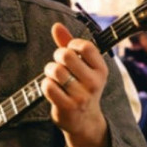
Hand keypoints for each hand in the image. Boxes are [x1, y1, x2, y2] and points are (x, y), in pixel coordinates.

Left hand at [42, 22, 108, 146]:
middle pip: (66, 55)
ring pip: (56, 70)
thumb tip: (56, 25)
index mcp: (101, 69)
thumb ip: (69, 44)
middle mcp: (94, 82)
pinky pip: (48, 86)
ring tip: (53, 76)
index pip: (85, 46)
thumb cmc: (81, 86)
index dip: (72, 44)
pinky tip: (51, 88)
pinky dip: (45, 84)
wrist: (84, 121)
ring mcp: (81, 96)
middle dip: (57, 56)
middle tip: (58, 64)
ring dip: (49, 70)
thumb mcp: (82, 66)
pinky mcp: (67, 107)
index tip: (70, 51)